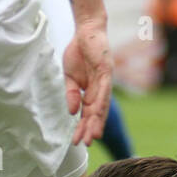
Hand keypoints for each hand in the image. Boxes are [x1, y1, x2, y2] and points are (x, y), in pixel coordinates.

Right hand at [62, 20, 113, 145]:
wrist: (85, 31)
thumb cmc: (78, 53)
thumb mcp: (69, 78)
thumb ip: (71, 95)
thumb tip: (72, 113)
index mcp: (91, 92)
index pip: (87, 114)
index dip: (83, 127)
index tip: (76, 142)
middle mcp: (100, 89)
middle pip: (96, 114)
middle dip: (91, 129)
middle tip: (86, 145)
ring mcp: (105, 81)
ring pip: (102, 106)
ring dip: (98, 121)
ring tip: (93, 135)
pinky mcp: (106, 71)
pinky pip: (104, 89)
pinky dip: (101, 102)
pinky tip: (97, 113)